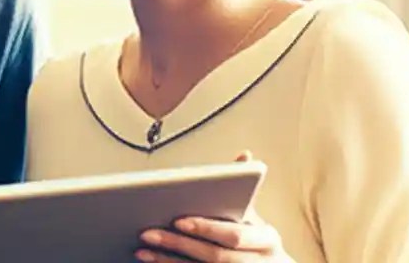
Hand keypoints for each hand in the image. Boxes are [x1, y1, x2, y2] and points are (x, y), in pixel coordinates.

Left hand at [135, 152, 291, 262]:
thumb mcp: (255, 218)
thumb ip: (244, 192)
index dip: (206, 228)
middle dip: (180, 245)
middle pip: (215, 257)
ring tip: (142, 250)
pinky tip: (151, 262)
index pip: (234, 235)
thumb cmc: (256, 241)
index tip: (178, 221)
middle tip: (148, 233)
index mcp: (266, 240)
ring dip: (168, 262)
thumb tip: (245, 156)